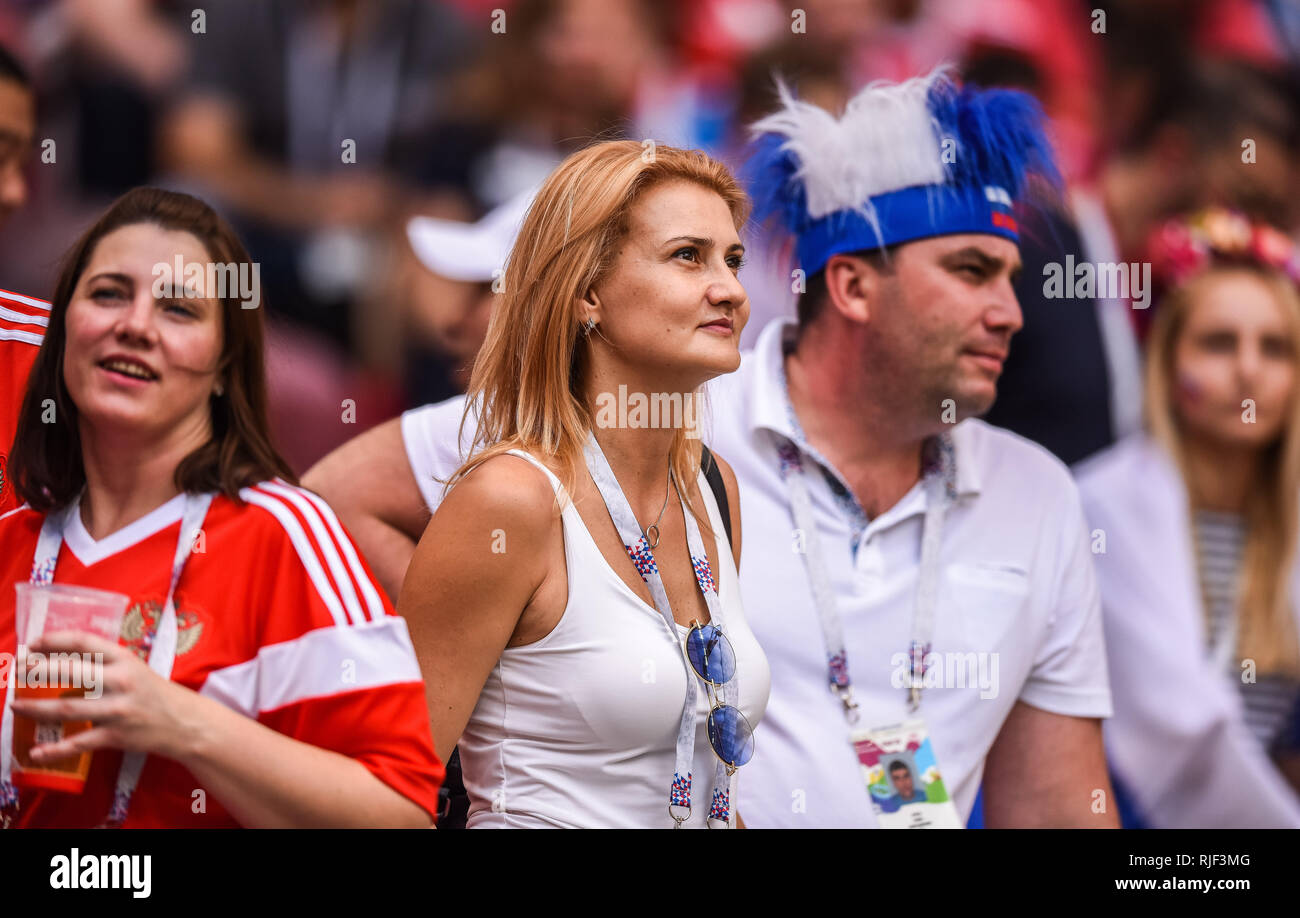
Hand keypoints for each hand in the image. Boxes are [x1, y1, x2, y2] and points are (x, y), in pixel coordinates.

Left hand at [10, 631, 203, 764]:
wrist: (185, 722)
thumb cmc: (154, 693)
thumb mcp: (134, 668)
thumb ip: (103, 664)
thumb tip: (60, 660)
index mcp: (124, 659)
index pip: (84, 643)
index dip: (54, 641)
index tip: (32, 644)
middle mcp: (120, 681)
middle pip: (69, 673)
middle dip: (36, 672)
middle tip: (16, 673)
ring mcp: (117, 710)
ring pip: (66, 708)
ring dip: (35, 708)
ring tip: (15, 706)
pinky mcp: (115, 736)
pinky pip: (78, 743)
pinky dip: (54, 750)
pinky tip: (35, 751)